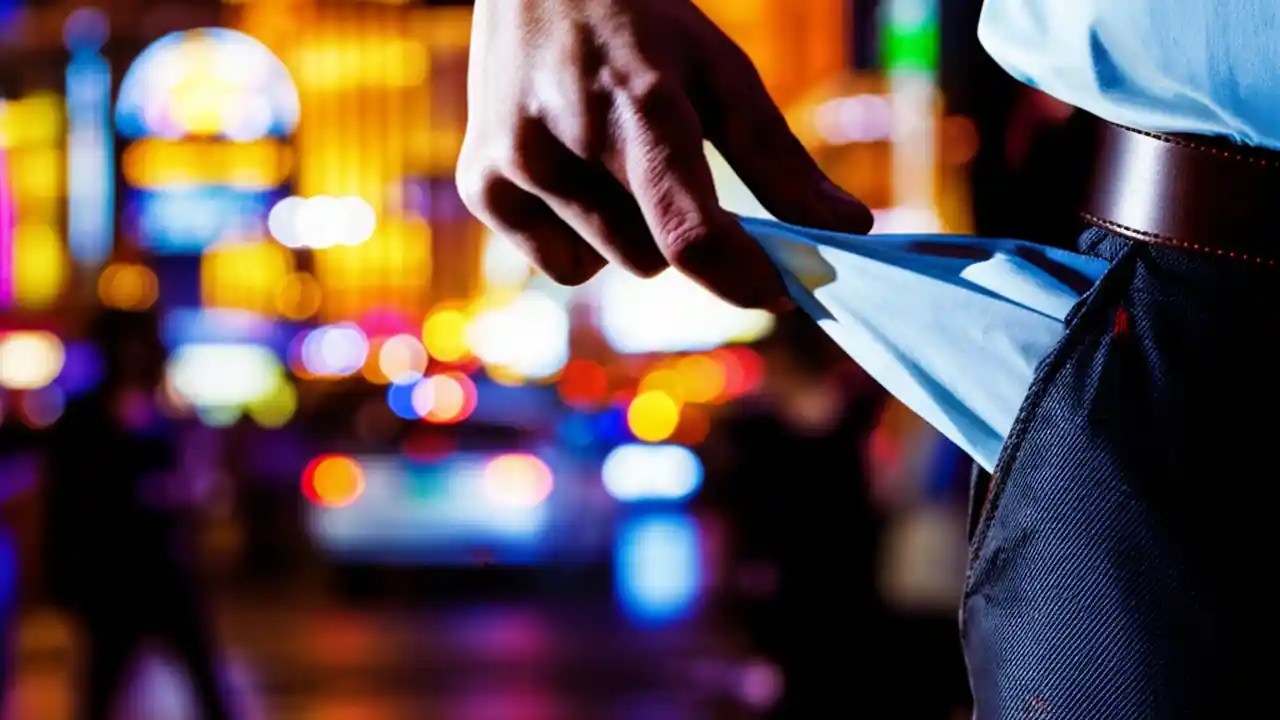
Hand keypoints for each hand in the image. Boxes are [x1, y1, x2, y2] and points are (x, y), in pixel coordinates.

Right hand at [457, 0, 872, 309]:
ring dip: (628, 233)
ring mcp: (513, 166)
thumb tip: (850, 230)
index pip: (690, 233)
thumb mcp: (719, 75)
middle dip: (676, 231)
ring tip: (612, 157)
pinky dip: (580, 237)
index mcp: (639, 106)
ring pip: (608, 265)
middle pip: (652, 258)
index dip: (742, 279)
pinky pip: (560, 265)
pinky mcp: (481, 186)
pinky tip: (573, 172)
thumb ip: (778, 161)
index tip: (782, 292)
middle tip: (669, 167)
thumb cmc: (643, 29)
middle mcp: (564, 141)